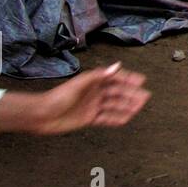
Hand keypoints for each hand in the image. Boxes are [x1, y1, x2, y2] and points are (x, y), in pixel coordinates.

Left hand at [0, 63, 149, 134]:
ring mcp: (92, 106)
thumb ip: (98, 76)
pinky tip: (126, 120)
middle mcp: (95, 93)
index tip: (141, 80)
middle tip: (145, 97)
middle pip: (117, 93)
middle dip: (131, 94)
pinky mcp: (88, 119)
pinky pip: (106, 119)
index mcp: (93, 82)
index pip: (114, 79)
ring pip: (114, 106)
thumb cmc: (58, 97)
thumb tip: (117, 66)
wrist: (41, 115)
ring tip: (139, 108)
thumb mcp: (79, 84)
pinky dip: (116, 119)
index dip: (128, 79)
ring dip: (126, 106)